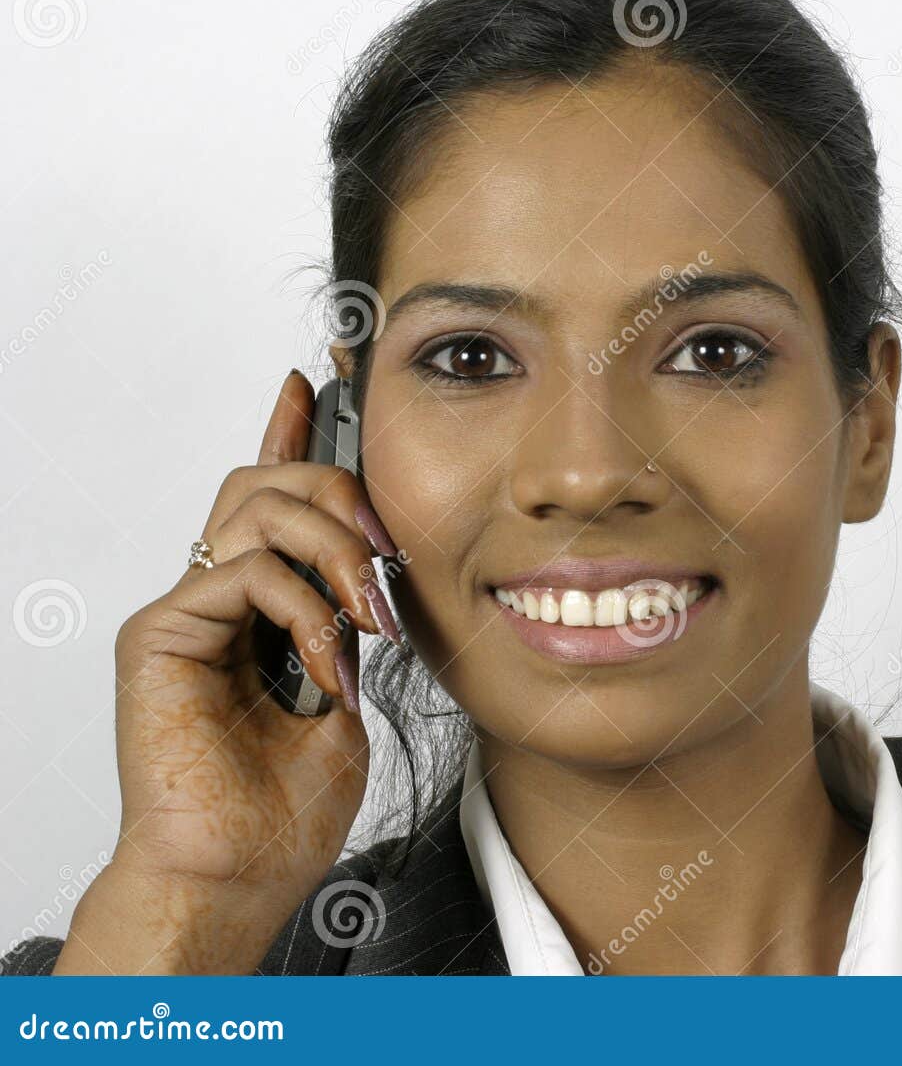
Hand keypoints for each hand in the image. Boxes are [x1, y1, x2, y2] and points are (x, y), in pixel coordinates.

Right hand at [55, 370, 401, 972]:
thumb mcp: (347, 692)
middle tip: (390, 558)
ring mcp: (183, 611)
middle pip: (270, 481)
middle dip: (346, 496)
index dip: (288, 431)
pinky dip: (307, 613)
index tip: (316, 381)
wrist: (241, 874)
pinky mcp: (158, 633)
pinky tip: (330, 669)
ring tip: (370, 623)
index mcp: (255, 606)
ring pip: (261, 508)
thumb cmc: (286, 808)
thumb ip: (348, 624)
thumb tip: (375, 581)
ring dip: (338, 554)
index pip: (266, 496)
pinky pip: (247, 572)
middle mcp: (212, 596)